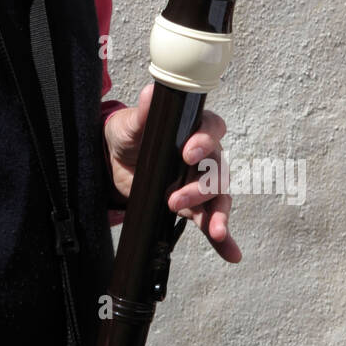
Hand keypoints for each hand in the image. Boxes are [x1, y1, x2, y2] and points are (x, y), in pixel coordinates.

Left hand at [104, 83, 241, 263]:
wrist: (114, 159)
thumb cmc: (129, 133)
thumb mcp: (132, 122)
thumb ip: (144, 111)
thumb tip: (151, 93)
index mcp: (193, 128)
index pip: (212, 129)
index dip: (206, 140)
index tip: (189, 153)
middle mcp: (203, 155)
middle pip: (218, 169)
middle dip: (202, 186)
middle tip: (175, 198)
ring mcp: (199, 181)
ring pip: (219, 197)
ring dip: (219, 214)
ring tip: (214, 230)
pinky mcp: (192, 205)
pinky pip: (211, 220)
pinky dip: (223, 238)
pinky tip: (230, 252)